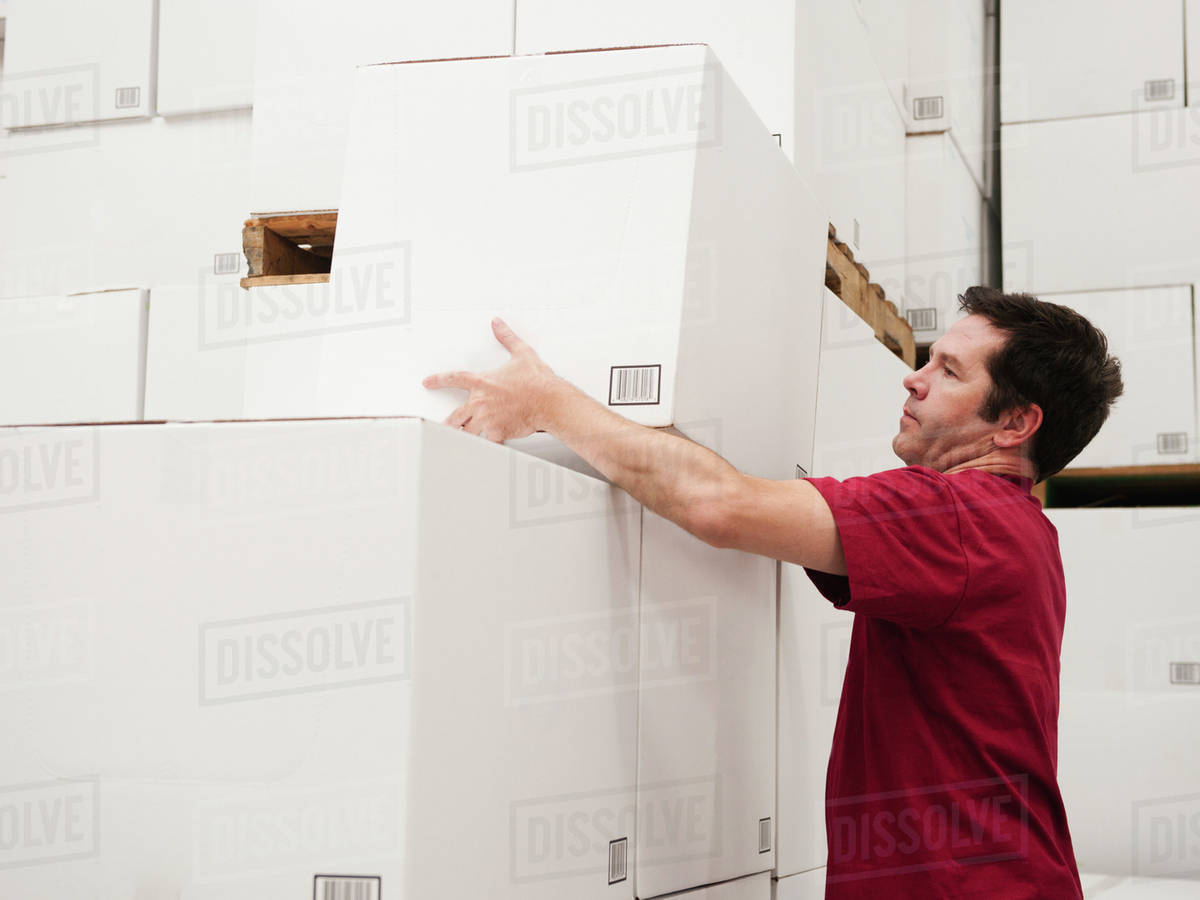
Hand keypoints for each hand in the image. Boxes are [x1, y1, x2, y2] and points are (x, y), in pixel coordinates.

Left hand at [422, 318, 562, 442]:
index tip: (428, 382)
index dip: (438, 380)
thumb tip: (498, 324)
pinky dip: (487, 444)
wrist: (549, 401)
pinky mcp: (497, 432)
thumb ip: (507, 338)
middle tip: (445, 424)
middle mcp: (481, 401)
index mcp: (483, 382)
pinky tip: (485, 448)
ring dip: (464, 435)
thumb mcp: (522, 353)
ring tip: (458, 441)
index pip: (454, 379)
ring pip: (467, 431)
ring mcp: (487, 419)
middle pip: (456, 414)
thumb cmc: (538, 381)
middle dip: (449, 421)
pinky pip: (486, 442)